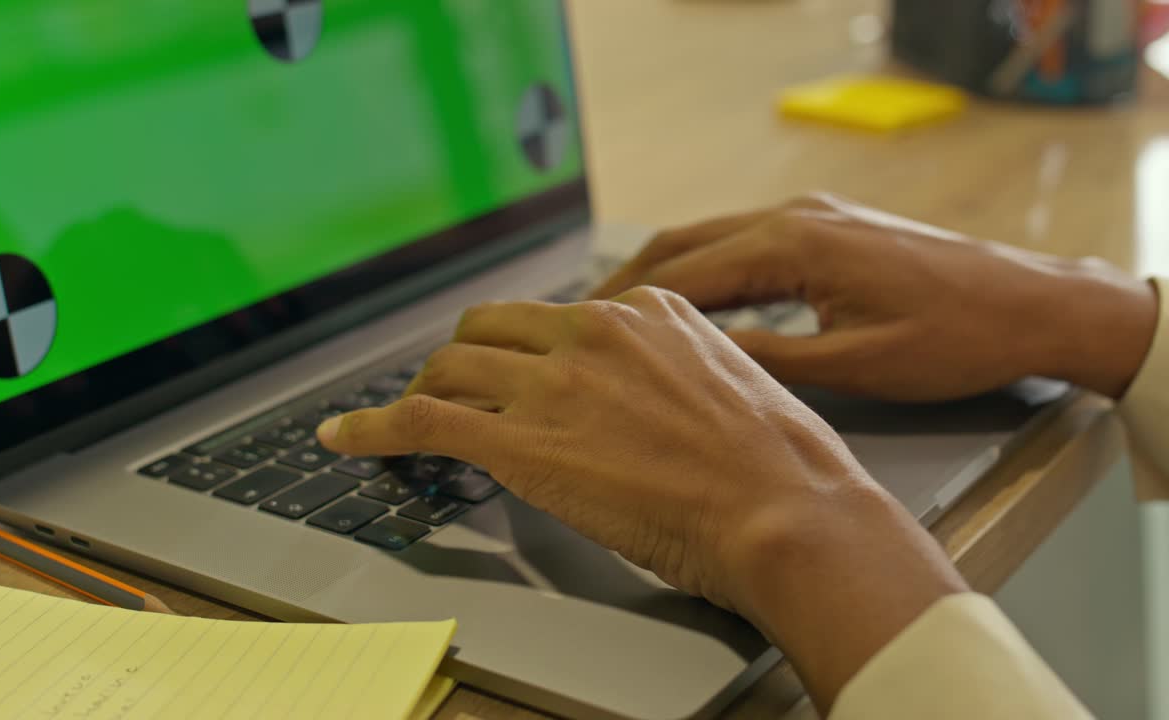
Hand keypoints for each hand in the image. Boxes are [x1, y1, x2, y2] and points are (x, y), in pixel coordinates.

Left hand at [318, 287, 966, 711]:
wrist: (785, 509)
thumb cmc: (777, 466)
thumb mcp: (728, 386)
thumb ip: (669, 374)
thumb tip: (634, 403)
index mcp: (645, 310)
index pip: (555, 318)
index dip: (523, 352)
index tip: (512, 372)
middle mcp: (592, 330)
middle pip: (489, 328)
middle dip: (464, 360)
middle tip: (453, 390)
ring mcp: (552, 381)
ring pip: (451, 367)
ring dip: (423, 394)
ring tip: (406, 421)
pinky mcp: (520, 439)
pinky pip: (422, 421)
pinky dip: (374, 427)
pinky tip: (348, 438)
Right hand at [592, 193, 1159, 400]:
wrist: (1032, 303)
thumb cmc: (954, 338)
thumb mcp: (854, 365)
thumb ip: (768, 356)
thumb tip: (696, 359)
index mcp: (794, 244)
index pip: (684, 274)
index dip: (626, 307)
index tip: (580, 334)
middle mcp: (794, 216)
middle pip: (685, 243)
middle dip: (628, 281)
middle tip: (577, 321)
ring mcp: (812, 215)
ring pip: (712, 238)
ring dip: (664, 273)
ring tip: (618, 314)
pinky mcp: (829, 227)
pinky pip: (745, 242)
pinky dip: (705, 269)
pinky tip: (690, 300)